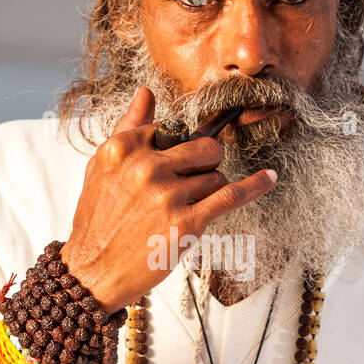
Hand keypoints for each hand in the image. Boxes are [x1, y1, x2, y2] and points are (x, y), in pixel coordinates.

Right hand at [60, 86, 276, 312]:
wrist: (93, 271)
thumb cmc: (97, 221)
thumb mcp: (101, 167)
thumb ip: (128, 127)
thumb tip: (146, 92)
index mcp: (123, 149)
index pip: (175, 130)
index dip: (180, 148)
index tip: (181, 160)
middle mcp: (146, 168)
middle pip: (203, 148)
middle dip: (204, 164)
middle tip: (188, 184)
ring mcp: (168, 195)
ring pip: (215, 176)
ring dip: (208, 192)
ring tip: (182, 210)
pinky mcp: (187, 223)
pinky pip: (231, 195)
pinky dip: (254, 186)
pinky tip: (270, 178)